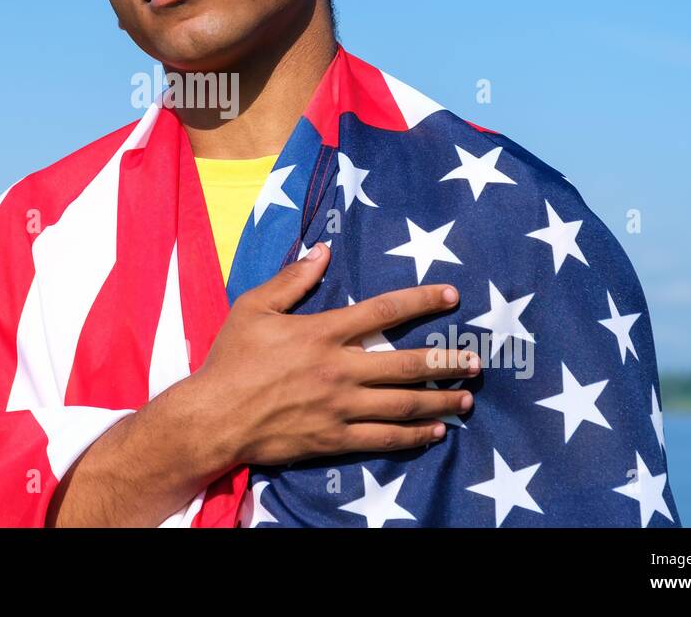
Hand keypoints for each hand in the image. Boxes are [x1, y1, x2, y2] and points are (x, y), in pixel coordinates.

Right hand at [191, 242, 478, 467]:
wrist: (214, 416)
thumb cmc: (231, 358)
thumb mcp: (253, 307)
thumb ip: (292, 280)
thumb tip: (323, 252)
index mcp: (322, 332)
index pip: (384, 311)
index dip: (422, 301)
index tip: (452, 295)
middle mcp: (339, 369)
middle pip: (406, 364)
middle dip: (446, 361)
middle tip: (476, 361)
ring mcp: (339, 407)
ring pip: (402, 404)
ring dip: (439, 400)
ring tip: (466, 398)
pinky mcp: (333, 438)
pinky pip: (382, 439)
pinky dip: (412, 436)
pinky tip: (434, 432)